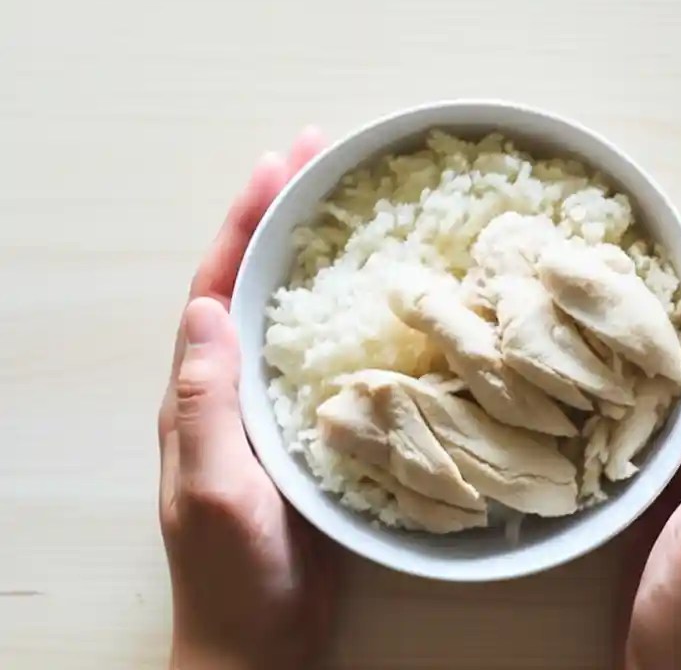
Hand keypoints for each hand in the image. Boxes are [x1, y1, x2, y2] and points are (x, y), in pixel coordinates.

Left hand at [157, 129, 333, 669]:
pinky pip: (329, 356)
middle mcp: (233, 388)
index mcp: (201, 392)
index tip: (281, 162)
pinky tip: (386, 294)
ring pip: (291, 312)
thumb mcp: (212, 487)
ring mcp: (273, 409)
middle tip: (322, 154)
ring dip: (315, 253)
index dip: (245, 223)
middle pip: (252, 283)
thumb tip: (206, 309)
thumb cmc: (233, 573)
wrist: (261, 642)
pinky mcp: (313, 431)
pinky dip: (351, 312)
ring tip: (353, 201)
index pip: (218, 287)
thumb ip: (205, 403)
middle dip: (280, 215)